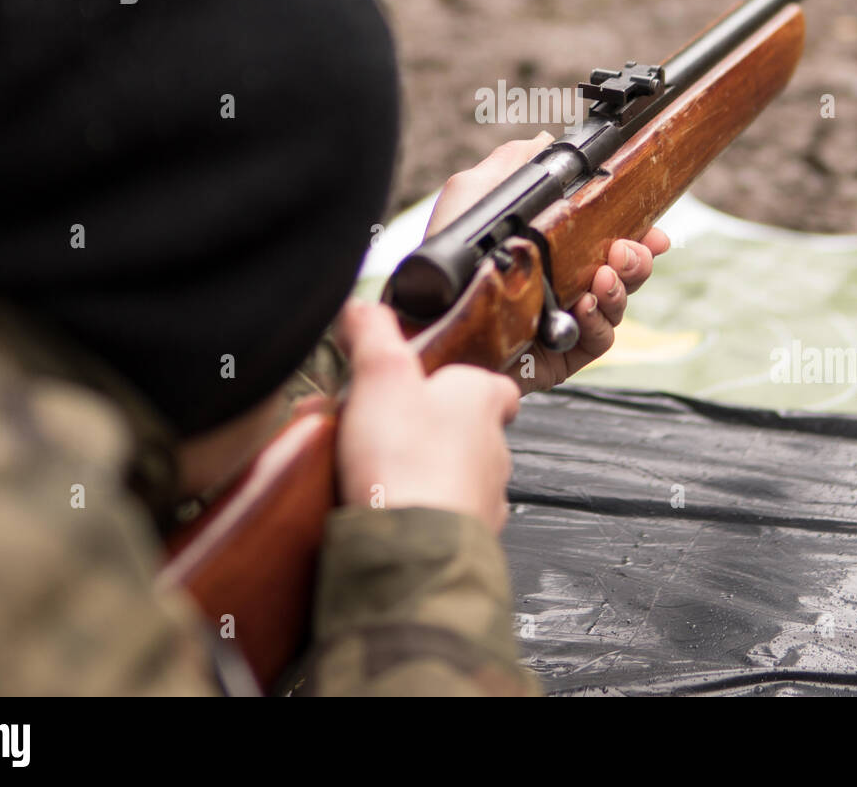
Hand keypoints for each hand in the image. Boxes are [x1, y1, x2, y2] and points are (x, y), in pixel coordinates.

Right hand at [334, 300, 520, 532]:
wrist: (414, 548)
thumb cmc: (407, 460)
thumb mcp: (381, 375)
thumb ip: (372, 333)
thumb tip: (362, 307)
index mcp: (481, 400)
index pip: (494, 384)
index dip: (467, 383)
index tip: (440, 384)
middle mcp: (493, 448)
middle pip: (472, 431)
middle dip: (436, 430)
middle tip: (392, 429)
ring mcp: (484, 497)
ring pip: (462, 478)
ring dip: (431, 474)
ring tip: (384, 474)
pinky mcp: (468, 540)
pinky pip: (448, 521)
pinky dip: (425, 517)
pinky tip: (392, 514)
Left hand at [428, 132, 670, 392]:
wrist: (425, 322)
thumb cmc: (444, 261)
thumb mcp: (473, 197)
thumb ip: (510, 165)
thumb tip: (546, 140)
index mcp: (556, 250)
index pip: (612, 238)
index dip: (639, 232)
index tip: (653, 228)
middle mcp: (566, 284)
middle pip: (626, 271)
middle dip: (637, 258)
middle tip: (627, 250)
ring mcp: (565, 320)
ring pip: (619, 304)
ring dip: (622, 287)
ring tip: (604, 276)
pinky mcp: (561, 354)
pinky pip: (600, 340)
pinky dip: (600, 320)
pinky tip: (584, 304)